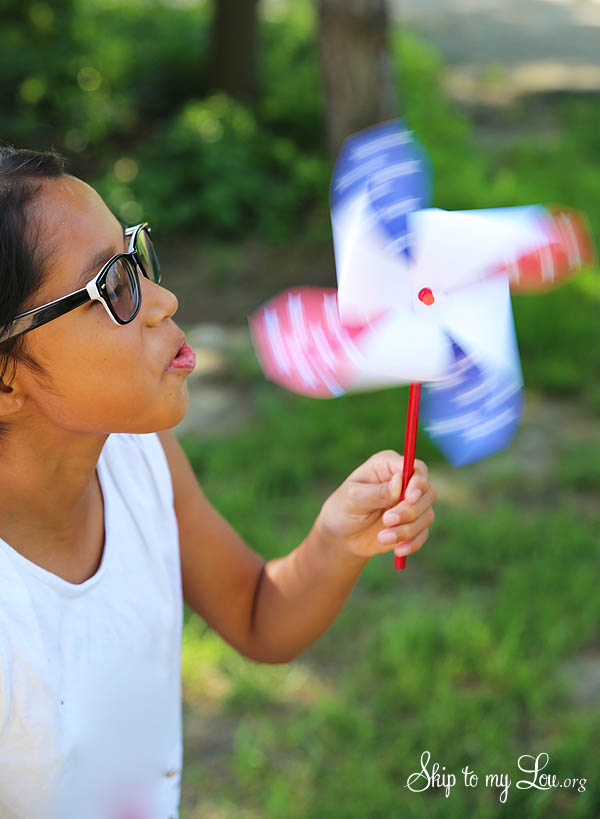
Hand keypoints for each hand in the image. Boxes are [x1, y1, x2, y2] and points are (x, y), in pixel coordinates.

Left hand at [315, 450, 435, 561]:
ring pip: (427, 514)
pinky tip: (398, 549)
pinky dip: (413, 542)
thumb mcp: (353, 498)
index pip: (416, 468)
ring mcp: (411, 502)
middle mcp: (404, 481)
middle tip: (387, 520)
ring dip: (407, 529)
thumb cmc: (344, 509)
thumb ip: (377, 492)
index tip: (409, 498)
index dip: (418, 482)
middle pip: (427, 491)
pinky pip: (424, 532)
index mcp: (388, 465)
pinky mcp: (414, 522)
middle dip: (409, 510)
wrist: (343, 536)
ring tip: (382, 538)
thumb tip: (400, 481)